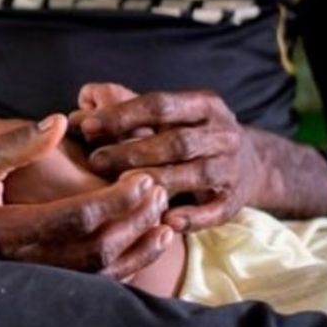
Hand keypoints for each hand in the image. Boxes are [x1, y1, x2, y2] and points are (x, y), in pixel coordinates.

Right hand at [0, 114, 172, 279]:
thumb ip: (16, 144)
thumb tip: (59, 122)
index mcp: (3, 230)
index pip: (75, 220)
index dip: (115, 201)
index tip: (142, 178)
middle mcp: (22, 263)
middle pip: (96, 248)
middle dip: (134, 219)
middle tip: (158, 188)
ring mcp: (33, 280)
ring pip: (100, 272)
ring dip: (138, 245)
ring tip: (163, 214)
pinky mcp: (43, 286)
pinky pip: (94, 283)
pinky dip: (129, 265)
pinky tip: (148, 242)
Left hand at [69, 86, 263, 231]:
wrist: (251, 162)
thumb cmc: (188, 134)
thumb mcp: (168, 116)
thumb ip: (124, 112)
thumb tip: (75, 115)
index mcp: (204, 105)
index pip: (161, 105)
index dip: (123, 115)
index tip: (87, 126)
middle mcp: (223, 134)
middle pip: (177, 142)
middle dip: (133, 151)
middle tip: (95, 160)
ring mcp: (231, 168)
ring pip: (196, 175)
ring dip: (157, 181)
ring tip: (120, 189)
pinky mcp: (234, 201)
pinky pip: (214, 212)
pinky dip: (190, 218)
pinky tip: (164, 221)